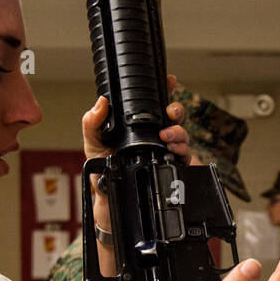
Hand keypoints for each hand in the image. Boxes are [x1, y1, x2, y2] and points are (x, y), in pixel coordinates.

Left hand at [82, 75, 191, 227]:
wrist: (109, 199)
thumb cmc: (104, 170)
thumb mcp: (93, 143)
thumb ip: (93, 122)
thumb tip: (101, 103)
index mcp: (139, 127)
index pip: (156, 104)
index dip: (165, 90)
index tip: (169, 80)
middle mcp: (156, 137)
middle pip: (175, 118)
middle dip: (176, 111)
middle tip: (169, 114)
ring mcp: (167, 153)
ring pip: (183, 136)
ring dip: (179, 133)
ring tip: (167, 137)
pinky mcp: (174, 170)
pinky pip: (186, 159)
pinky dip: (183, 153)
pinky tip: (174, 152)